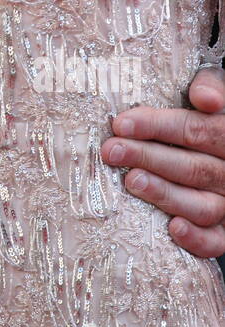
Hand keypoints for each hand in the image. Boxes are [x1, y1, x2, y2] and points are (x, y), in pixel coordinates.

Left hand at [101, 66, 224, 257]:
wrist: (220, 148)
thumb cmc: (209, 117)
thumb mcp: (216, 91)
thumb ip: (211, 85)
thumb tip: (204, 98)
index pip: (197, 130)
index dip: (158, 126)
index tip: (120, 124)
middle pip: (193, 167)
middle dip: (149, 157)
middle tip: (112, 151)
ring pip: (203, 205)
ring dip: (165, 194)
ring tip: (132, 181)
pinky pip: (217, 241)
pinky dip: (197, 238)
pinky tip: (172, 227)